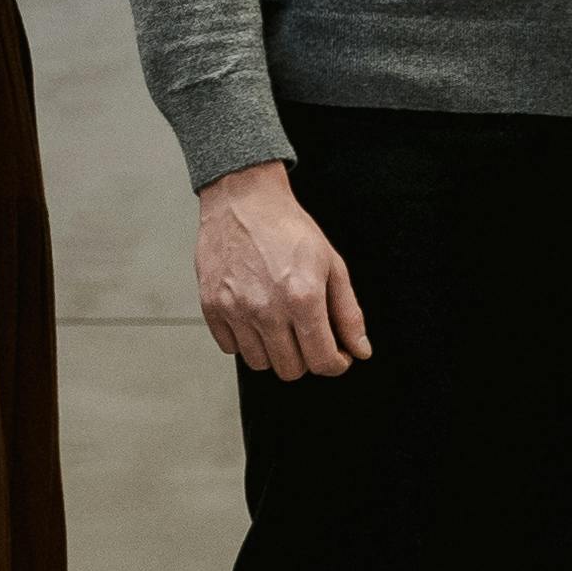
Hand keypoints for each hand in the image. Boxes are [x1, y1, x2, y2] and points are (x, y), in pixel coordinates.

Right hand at [194, 161, 369, 380]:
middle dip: (307, 359)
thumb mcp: (332, 264)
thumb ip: (348, 312)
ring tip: (280, 326)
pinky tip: (254, 318)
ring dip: (274, 352)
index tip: (337, 355)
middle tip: (308, 336)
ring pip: (259, 363)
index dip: (336, 363)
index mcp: (303, 298)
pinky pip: (230, 348)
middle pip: (291, 370)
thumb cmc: (286, 227)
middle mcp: (267, 309)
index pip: (323, 360)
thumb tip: (360, 348)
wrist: (243, 200)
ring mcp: (235, 310)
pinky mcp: (211, 307)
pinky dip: (244, 341)